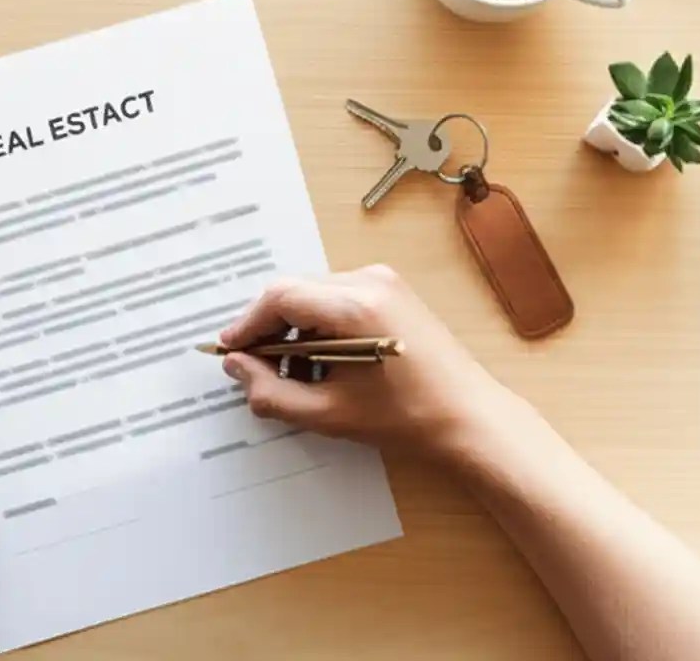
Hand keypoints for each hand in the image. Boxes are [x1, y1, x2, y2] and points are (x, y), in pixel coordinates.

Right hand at [219, 265, 533, 462]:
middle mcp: (370, 281)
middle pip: (294, 291)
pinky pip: (336, 298)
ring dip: (292, 329)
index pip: (280, 297)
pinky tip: (319, 363)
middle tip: (253, 367)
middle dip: (267, 328)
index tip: (228, 351)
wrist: (470, 418)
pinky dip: (317, 326)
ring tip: (290, 373)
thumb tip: (236, 366)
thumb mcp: (328, 413)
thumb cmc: (408, 419)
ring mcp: (384, 282)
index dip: (246, 324)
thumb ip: (271, 391)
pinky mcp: (392, 292)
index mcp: (356, 306)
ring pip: (313, 294)